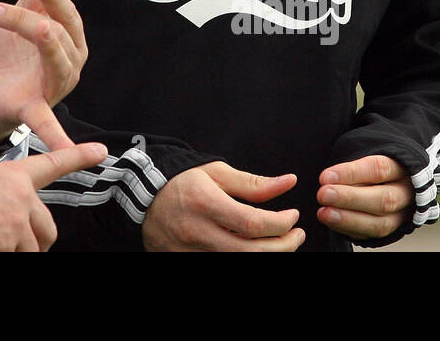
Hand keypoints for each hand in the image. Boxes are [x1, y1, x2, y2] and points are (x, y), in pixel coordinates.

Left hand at [0, 0, 86, 149]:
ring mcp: (52, 91)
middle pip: (59, 35)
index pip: (67, 15)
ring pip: (55, 64)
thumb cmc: (11, 56)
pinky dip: (57, 136)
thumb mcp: (27, 15)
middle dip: (37, 14)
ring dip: (44, 41)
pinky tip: (67, 147)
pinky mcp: (30, 111)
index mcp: (68, 43)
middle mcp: (67, 67)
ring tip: (37, 25)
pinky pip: (46, 123)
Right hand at [0, 142, 107, 250]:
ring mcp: (17, 223)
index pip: (54, 162)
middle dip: (41, 242)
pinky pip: (11, 257)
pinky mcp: (7, 244)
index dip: (79, 156)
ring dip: (18, 252)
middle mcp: (22, 198)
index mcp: (14, 175)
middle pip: (48, 227)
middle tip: (29, 247)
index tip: (101, 150)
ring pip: (33, 250)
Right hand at [142, 160, 304, 250]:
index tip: (293, 215)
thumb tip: (289, 182)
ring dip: (269, 256)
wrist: (143, 199)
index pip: (253, 223)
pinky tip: (256, 251)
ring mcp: (193, 252)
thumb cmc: (181, 182)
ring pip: (240, 263)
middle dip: (284, 246)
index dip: (281, 223)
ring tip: (280, 244)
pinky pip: (223, 266)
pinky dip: (246, 260)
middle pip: (252, 252)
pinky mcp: (189, 262)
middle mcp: (199, 232)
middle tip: (296, 234)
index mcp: (206, 203)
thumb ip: (252, 183)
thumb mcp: (215, 172)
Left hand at [317, 155, 411, 239]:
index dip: (351, 173)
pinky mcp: (391, 231)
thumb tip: (328, 179)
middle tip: (323, 194)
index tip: (325, 177)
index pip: (379, 169)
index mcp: (400, 168)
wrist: (387, 182)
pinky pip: (372, 235)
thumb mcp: (364, 157)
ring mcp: (401, 215)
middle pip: (383, 199)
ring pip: (381, 223)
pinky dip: (350, 230)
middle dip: (350, 198)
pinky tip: (331, 221)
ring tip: (324, 213)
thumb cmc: (369, 167)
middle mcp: (405, 194)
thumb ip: (351, 168)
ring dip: (348, 219)